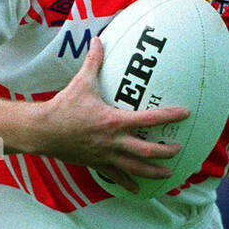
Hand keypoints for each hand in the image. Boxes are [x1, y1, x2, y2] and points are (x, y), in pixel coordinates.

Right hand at [32, 37, 189, 191]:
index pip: (149, 119)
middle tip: (178, 149)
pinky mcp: (97, 164)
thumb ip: (94, 61)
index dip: (169, 116)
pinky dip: (128, 183)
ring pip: (136, 169)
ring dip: (154, 172)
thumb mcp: (82, 82)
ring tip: (169, 174)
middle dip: (166, 152)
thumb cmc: (64, 106)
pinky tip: (138, 189)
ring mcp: (106, 155)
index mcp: (114, 120)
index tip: (185, 113)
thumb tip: (98, 39)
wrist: (43, 131)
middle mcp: (113, 141)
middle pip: (147, 152)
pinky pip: (116, 176)